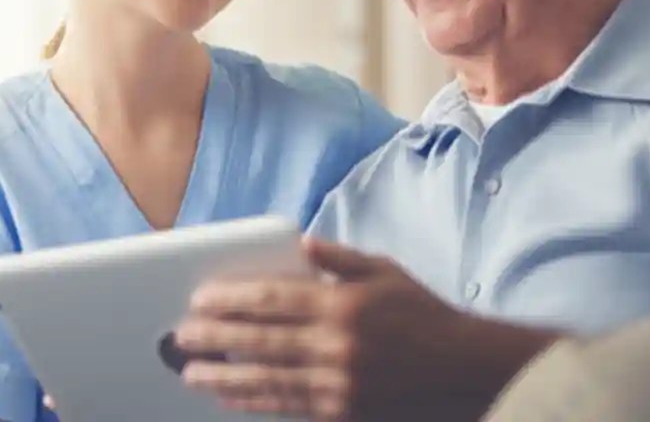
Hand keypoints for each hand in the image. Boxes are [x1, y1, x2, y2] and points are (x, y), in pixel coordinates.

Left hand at [173, 237, 477, 420]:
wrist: (468, 371)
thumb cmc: (423, 315)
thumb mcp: (384, 271)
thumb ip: (339, 257)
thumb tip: (300, 244)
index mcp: (344, 303)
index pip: (273, 298)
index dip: (231, 299)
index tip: (199, 299)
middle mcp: (338, 344)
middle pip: (261, 340)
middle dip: (214, 338)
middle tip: (180, 336)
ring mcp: (340, 382)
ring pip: (268, 377)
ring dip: (223, 375)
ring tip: (190, 370)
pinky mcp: (343, 411)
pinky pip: (288, 404)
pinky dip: (254, 399)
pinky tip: (229, 395)